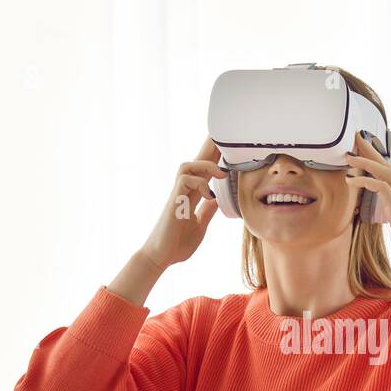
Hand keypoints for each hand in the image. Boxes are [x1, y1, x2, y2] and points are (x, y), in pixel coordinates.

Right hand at [141, 137, 224, 270]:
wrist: (161, 257)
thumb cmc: (177, 243)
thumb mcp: (200, 225)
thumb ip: (207, 210)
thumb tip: (218, 199)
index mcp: (192, 195)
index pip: (204, 170)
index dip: (214, 156)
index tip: (228, 143)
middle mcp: (184, 191)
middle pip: (196, 160)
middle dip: (210, 146)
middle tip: (223, 132)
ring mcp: (177, 194)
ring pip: (187, 165)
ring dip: (206, 165)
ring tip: (221, 173)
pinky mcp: (173, 202)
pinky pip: (185, 181)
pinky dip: (199, 183)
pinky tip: (208, 194)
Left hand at [345, 133, 390, 281]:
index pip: (389, 177)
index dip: (376, 163)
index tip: (363, 153)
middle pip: (387, 167)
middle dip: (371, 151)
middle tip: (356, 138)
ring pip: (384, 172)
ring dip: (365, 161)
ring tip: (349, 155)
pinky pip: (380, 188)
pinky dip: (364, 181)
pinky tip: (350, 179)